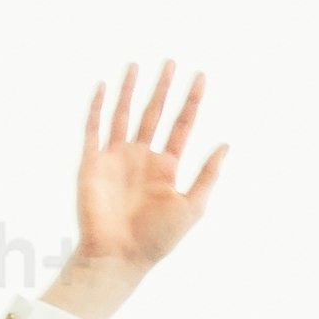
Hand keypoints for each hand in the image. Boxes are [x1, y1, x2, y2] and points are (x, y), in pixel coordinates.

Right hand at [54, 62, 229, 315]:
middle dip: (163, 88)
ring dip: (131, 91)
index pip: (182, 125)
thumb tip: (226, 145)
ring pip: (124, 115)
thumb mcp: (192, 206)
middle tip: (171, 62)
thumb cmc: (158, 237)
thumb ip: (207, 175)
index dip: (191, 101)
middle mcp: (142, 157)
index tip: (201, 76)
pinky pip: (94, 129)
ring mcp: (116, 158)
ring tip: (138, 65)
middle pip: (154, 113)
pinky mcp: (92, 163)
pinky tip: (105, 86)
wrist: (120, 256)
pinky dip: (98, 108)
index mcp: (167, 166)